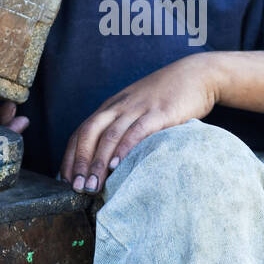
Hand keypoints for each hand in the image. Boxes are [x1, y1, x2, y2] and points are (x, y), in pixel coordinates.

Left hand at [59, 55, 218, 192]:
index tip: (66, 180)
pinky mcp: (159, 112)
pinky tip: (116, 165)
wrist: (197, 75)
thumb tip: (110, 161)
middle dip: (80, 162)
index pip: (81, 132)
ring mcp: (138, 108)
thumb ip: (124, 128)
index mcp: (111, 106)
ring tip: (92, 185)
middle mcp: (119, 106)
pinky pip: (137, 131)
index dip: (71, 157)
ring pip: (110, 136)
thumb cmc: (168, 97)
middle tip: (76, 188)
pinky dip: (124, 149)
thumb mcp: (138, 109)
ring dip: (98, 162)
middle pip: (89, 133)